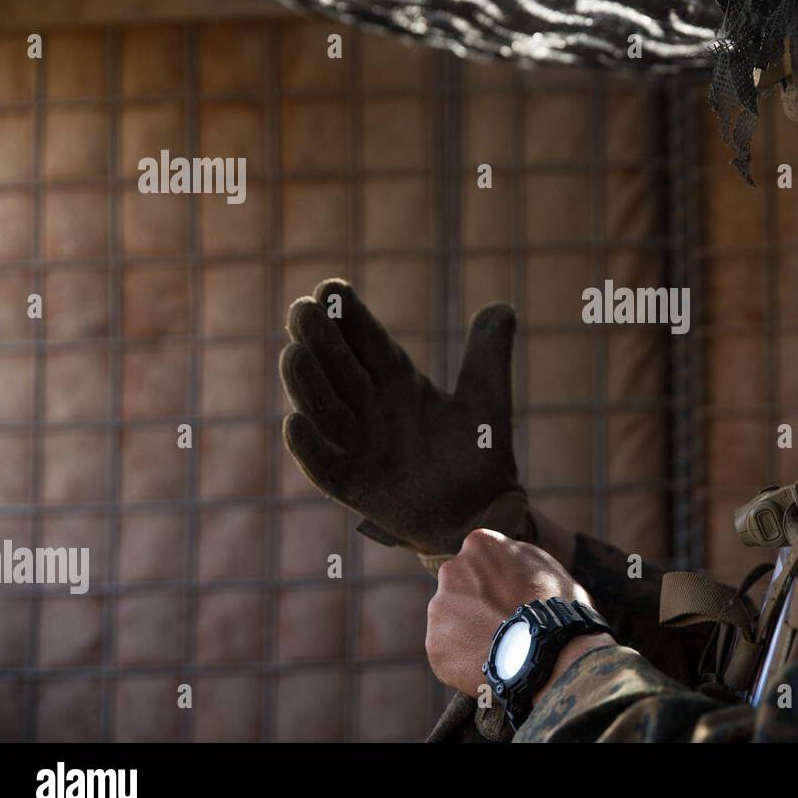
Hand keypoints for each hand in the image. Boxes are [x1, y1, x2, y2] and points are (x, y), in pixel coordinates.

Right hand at [280, 279, 522, 558]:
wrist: (483, 510)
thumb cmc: (480, 452)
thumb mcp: (488, 398)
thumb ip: (490, 354)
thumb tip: (503, 307)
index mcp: (398, 381)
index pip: (367, 342)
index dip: (348, 316)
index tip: (330, 288)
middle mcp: (371, 408)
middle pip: (337, 368)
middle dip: (320, 340)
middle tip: (303, 309)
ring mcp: (359, 446)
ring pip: (323, 410)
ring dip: (306, 383)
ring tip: (294, 352)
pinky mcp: (355, 486)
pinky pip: (325, 466)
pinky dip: (308, 446)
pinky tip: (294, 422)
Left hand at [426, 529, 614, 698]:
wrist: (546, 651)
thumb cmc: (557, 606)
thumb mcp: (547, 567)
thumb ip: (518, 561)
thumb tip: (508, 568)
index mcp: (481, 544)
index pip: (481, 561)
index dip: (497, 583)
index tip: (510, 599)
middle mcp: (452, 570)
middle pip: (461, 589)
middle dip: (477, 605)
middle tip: (503, 625)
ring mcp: (440, 608)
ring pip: (452, 621)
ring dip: (469, 633)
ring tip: (499, 650)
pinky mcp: (434, 644)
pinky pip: (449, 653)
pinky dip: (464, 662)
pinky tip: (489, 666)